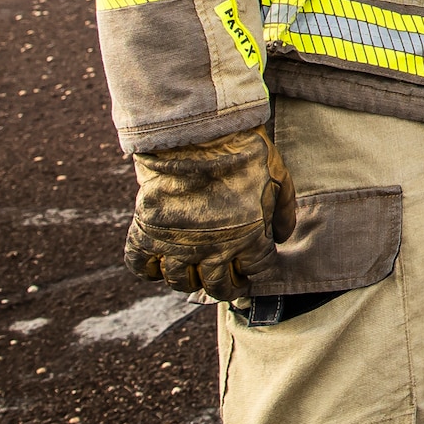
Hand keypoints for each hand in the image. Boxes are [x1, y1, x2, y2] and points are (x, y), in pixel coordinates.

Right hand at [125, 126, 296, 300]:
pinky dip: (147, 268)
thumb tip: (281, 237)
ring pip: (180, 282)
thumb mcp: (280, 179)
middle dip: (225, 288)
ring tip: (193, 272)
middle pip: (217, 287)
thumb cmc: (245, 153)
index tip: (251, 269)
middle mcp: (213, 250)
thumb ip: (284, 212)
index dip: (255, 272)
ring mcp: (178, 244)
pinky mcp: (148, 232)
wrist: (199, 135)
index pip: (255, 272)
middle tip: (225, 282)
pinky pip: (140, 264)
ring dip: (188, 281)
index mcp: (249, 239)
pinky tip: (157, 262)